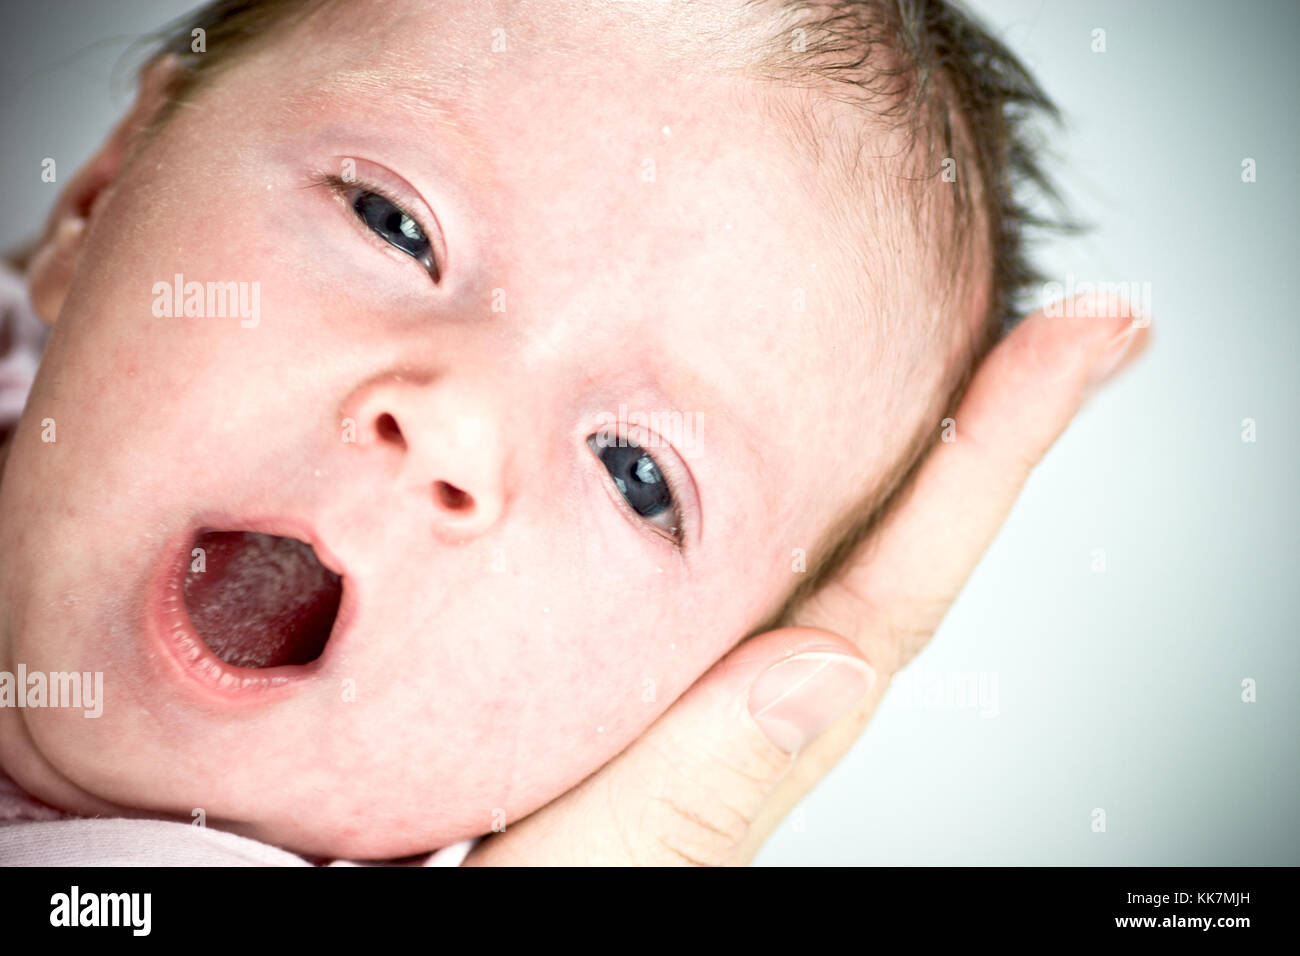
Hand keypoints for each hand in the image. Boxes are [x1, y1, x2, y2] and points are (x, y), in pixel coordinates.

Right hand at [465, 296, 1149, 864]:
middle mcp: (738, 690)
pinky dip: (762, 475)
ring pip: (818, 538)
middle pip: (893, 538)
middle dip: (988, 423)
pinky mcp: (626, 658)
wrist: (398, 900)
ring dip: (900, 439)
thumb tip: (824, 667)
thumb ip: (697, 791)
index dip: (997, 453)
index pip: (900, 575)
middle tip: (1082, 320)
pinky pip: (718, 550)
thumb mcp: (593, 866)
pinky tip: (754, 412)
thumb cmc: (513, 907)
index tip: (1086, 340)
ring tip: (957, 330)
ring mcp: (689, 673)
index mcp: (743, 731)